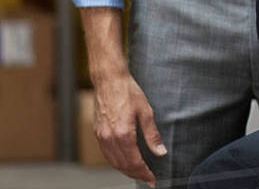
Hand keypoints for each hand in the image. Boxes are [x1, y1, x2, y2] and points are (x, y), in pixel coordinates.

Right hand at [91, 69, 165, 185]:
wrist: (109, 80)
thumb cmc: (128, 92)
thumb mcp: (146, 112)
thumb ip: (152, 135)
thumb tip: (161, 152)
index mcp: (123, 134)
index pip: (134, 162)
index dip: (144, 173)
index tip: (152, 179)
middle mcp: (110, 138)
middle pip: (123, 165)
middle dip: (136, 174)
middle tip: (147, 178)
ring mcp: (101, 136)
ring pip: (113, 162)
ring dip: (125, 170)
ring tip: (138, 173)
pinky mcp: (98, 133)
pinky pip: (107, 153)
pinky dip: (116, 161)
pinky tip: (124, 161)